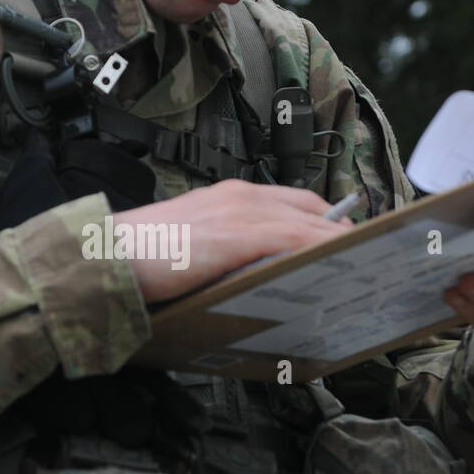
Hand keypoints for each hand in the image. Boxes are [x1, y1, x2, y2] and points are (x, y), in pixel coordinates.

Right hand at [113, 180, 351, 302]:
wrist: (103, 257)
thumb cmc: (138, 258)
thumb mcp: (192, 246)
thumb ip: (227, 252)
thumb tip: (258, 277)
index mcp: (228, 197)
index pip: (296, 203)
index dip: (328, 221)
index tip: (348, 242)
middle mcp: (239, 197)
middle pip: (312, 208)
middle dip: (344, 232)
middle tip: (370, 258)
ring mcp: (239, 214)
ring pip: (310, 223)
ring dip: (342, 244)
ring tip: (369, 266)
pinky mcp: (236, 236)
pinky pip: (295, 239)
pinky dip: (322, 250)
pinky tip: (340, 267)